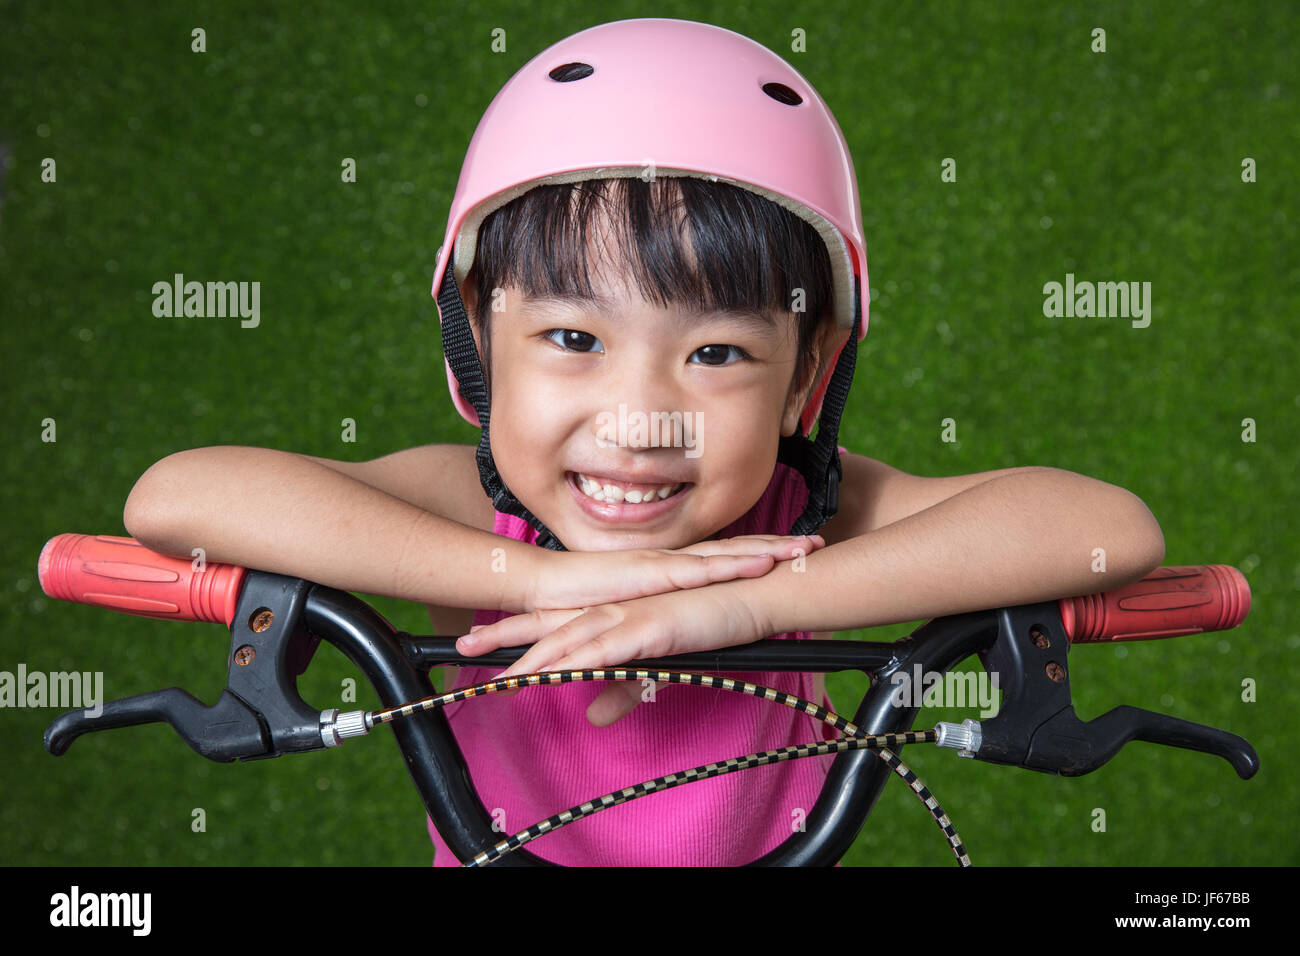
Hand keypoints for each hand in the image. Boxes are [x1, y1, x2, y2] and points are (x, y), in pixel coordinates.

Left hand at [457, 574, 782, 726]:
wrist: (752, 595)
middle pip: (550, 625)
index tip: (476, 639)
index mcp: (614, 612)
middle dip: (506, 635)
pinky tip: (557, 672)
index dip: (514, 630)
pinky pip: (609, 648)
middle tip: (464, 643)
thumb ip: (624, 690)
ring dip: (535, 655)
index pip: (554, 622)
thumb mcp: (662, 668)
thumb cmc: (713, 625)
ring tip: (499, 673)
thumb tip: (593, 715)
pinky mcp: (653, 626)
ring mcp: (632, 614)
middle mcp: (615, 608)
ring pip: (572, 637)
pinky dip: (580, 660)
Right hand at [524, 533, 823, 610]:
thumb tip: (683, 631)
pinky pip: (698, 570)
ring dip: (766, 552)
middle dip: (776, 546)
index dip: (759, 552)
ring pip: (726, 555)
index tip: (793, 552)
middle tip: (815, 543)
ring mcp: (665, 563)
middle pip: (734, 549)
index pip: (723, 557)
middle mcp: (673, 559)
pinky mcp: (651, 573)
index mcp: (670, 567)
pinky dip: (730, 566)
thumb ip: (658, 620)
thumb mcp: (633, 615)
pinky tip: (758, 565)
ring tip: (802, 549)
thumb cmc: (582, 599)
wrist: (545, 587)